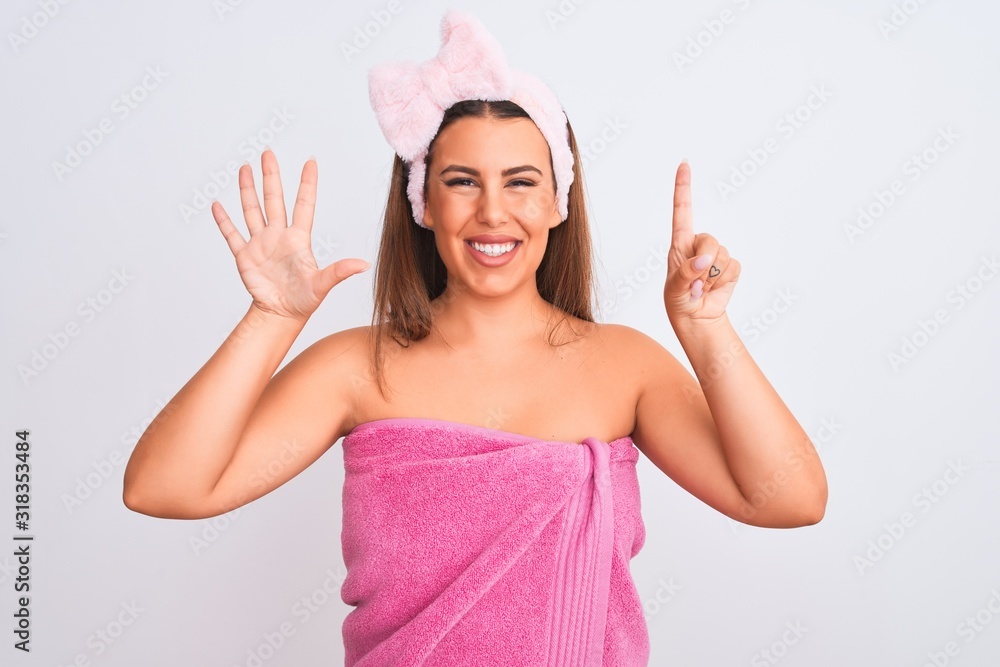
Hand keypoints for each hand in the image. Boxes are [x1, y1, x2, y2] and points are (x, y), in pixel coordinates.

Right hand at [210, 150, 369, 321]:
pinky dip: (224, 221)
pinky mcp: (245, 256)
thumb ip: (339, 271)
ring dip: (247, 190)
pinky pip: (232, 235)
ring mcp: (260, 244)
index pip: (303, 204)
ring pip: (252, 211)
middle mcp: (278, 236)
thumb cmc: (304, 300)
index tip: (310, 161)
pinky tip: (217, 205)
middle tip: (268, 153)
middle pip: (274, 200)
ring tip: (244, 168)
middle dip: (270, 176)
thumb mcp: (322, 284)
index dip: (307, 183)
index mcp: (298, 239)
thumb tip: (363, 265)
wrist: (281, 315)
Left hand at [664, 161, 740, 328]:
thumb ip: (686, 273)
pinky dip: (724, 281)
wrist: (697, 318)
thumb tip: (702, 260)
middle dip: (704, 262)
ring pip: (722, 255)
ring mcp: (715, 255)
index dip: (683, 187)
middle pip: (709, 240)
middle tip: (695, 281)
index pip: (682, 210)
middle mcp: (698, 245)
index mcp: (679, 244)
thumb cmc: (679, 301)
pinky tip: (713, 288)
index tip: (684, 163)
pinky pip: (733, 267)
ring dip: (712, 276)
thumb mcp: (675, 289)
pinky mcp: (729, 267)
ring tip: (701, 287)